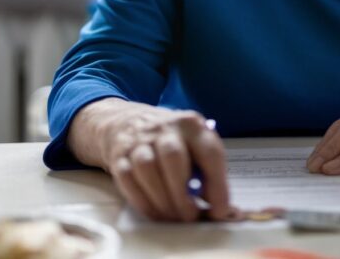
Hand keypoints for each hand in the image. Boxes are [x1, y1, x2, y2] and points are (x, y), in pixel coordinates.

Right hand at [67, 98, 234, 221]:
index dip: (217, 184)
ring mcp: (139, 140)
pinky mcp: (119, 155)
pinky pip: (128, 179)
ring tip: (173, 217)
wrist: (128, 122)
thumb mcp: (194, 146)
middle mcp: (165, 128)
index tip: (220, 211)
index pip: (209, 152)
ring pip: (147, 168)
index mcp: (192, 125)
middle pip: (173, 157)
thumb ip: (206, 174)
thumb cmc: (171, 140)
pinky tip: (156, 213)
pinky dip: (143, 201)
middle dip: (182, 193)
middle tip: (190, 217)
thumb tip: (219, 210)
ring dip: (162, 200)